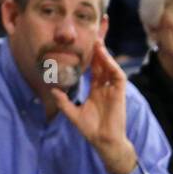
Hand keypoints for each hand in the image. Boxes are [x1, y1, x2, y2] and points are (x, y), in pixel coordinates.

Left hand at [50, 40, 136, 173]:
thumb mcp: (74, 114)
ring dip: (104, 53)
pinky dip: (111, 64)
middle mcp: (105, 85)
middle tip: (95, 31)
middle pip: (102, 61)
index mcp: (96, 88)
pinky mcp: (120, 91)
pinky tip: (104, 57)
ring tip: (97, 41)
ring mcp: (112, 87)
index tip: (85, 41)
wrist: (104, 142)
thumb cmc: (91, 130)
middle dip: (100, 47)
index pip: (94, 66)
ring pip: (109, 65)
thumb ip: (64, 102)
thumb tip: (52, 90)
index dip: (91, 54)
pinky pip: (117, 74)